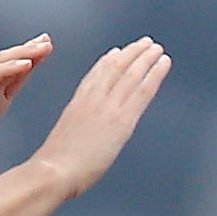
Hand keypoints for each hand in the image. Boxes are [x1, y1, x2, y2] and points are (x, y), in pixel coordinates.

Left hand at [0, 38, 50, 181]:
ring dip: (25, 55)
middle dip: (22, 53)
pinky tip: (34, 64)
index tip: (29, 62)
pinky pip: (9, 84)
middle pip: (0, 65)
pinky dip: (23, 72)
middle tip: (46, 43)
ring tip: (46, 43)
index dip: (8, 69)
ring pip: (7, 69)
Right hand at [25, 39, 173, 193]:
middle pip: (115, 68)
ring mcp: (108, 108)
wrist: (53, 172)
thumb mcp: (62, 140)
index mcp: (76, 104)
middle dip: (131, 54)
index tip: (117, 52)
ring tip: (157, 48)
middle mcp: (93, 100)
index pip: (95, 76)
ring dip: (146, 58)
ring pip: (131, 74)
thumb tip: (82, 139)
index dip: (107, 62)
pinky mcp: (122, 120)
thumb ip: (75, 132)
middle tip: (144, 43)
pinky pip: (143, 90)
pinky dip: (155, 74)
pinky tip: (163, 63)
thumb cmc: (53, 167)